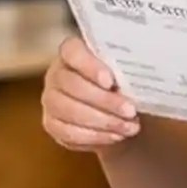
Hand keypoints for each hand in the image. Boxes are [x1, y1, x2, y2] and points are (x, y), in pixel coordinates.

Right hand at [41, 38, 140, 152]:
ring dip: (102, 121)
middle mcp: (56, 73)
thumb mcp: (127, 74)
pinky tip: (115, 136)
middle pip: (72, 85)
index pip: (72, 51)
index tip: (110, 81)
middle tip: (130, 110)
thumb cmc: (123, 86)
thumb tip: (135, 82)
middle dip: (104, 100)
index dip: (89, 66)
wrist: (117, 113)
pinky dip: (95, 136)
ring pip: (68, 111)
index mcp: (73, 52)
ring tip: (128, 127)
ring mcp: (51, 100)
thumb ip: (126, 73)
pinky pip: (68, 133)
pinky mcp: (52, 124)